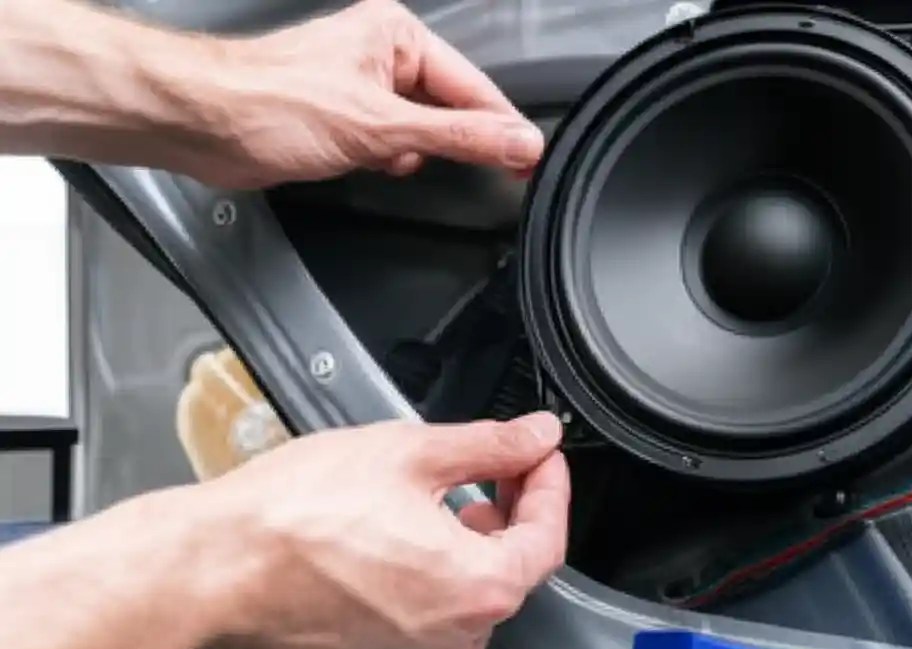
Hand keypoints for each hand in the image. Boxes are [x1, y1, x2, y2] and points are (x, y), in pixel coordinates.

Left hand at [176, 0, 542, 188]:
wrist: (201, 123)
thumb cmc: (269, 104)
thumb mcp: (383, 127)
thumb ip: (460, 137)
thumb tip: (518, 142)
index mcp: (395, 35)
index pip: (472, 86)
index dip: (502, 127)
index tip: (531, 161)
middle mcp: (380, 54)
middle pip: (448, 107)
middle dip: (446, 141)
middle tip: (473, 171)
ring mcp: (361, 86)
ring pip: (418, 129)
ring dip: (409, 152)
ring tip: (385, 157)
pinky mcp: (342, 117)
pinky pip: (388, 142)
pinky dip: (385, 158)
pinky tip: (368, 163)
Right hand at [182, 412, 568, 648]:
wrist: (196, 588)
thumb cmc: (283, 527)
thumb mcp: (405, 454)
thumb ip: (488, 445)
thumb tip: (533, 436)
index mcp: (479, 590)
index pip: (548, 535)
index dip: (548, 483)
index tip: (537, 454)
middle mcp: (457, 641)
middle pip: (510, 567)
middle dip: (505, 511)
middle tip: (487, 467)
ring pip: (464, 593)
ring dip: (460, 543)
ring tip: (420, 498)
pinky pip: (423, 617)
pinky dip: (422, 575)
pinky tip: (383, 540)